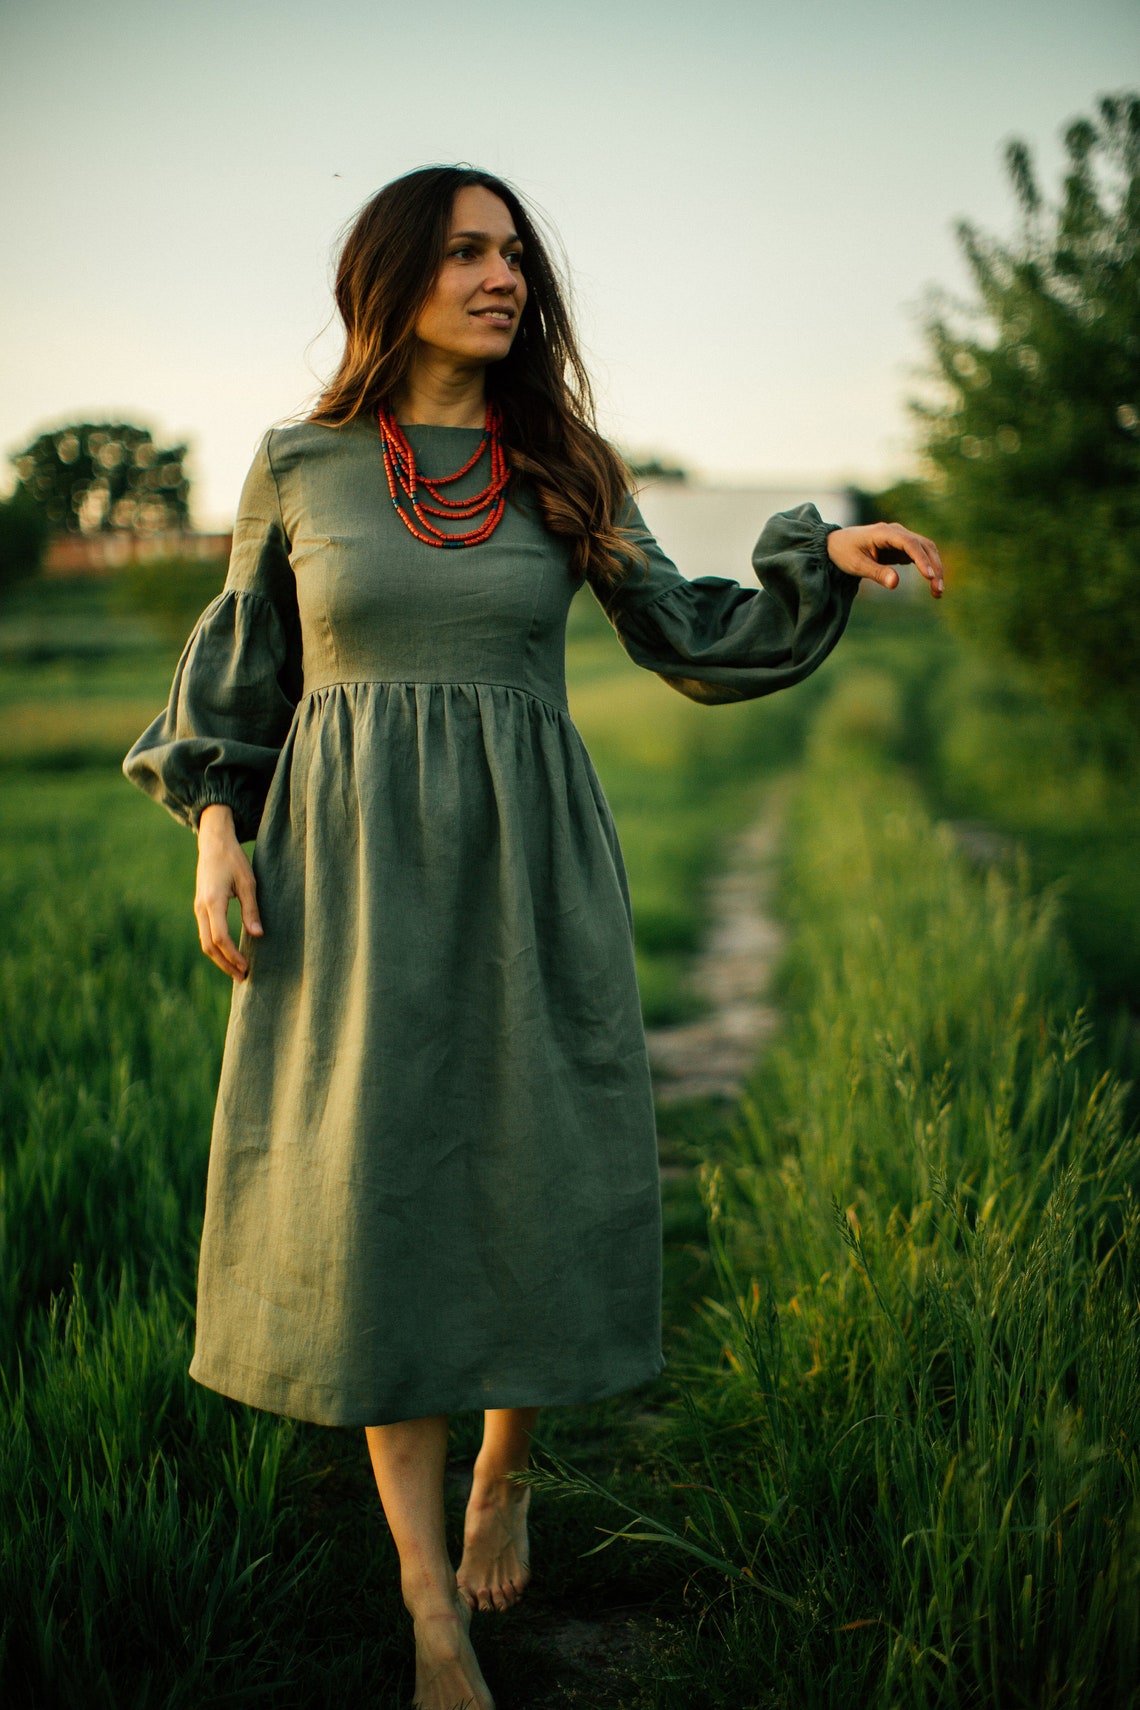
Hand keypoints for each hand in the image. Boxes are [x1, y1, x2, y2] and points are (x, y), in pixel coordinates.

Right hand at [194, 804, 262, 980]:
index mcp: (213, 901)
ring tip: (236, 971)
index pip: (220, 937)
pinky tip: (228, 954)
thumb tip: (257, 935)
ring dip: (219, 958)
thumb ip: (251, 909)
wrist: (213, 842)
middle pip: (208, 945)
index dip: (232, 955)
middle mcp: (201, 907)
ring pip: (204, 941)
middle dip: (224, 964)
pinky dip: (216, 947)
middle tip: (242, 977)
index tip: (246, 966)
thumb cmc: (233, 859)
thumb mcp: (248, 882)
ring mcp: (198, 907)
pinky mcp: (200, 906)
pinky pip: (205, 933)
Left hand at [826, 521, 944, 598]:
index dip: (922, 560)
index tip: (930, 577)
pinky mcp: (902, 547)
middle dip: (935, 567)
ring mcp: (901, 538)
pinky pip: (920, 556)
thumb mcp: (856, 565)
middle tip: (938, 591)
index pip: (910, 544)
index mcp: (885, 532)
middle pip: (924, 546)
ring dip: (935, 569)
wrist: (836, 544)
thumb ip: (876, 573)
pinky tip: (932, 586)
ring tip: (938, 593)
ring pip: (926, 550)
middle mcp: (897, 532)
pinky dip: (928, 569)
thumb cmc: (844, 552)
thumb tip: (896, 583)